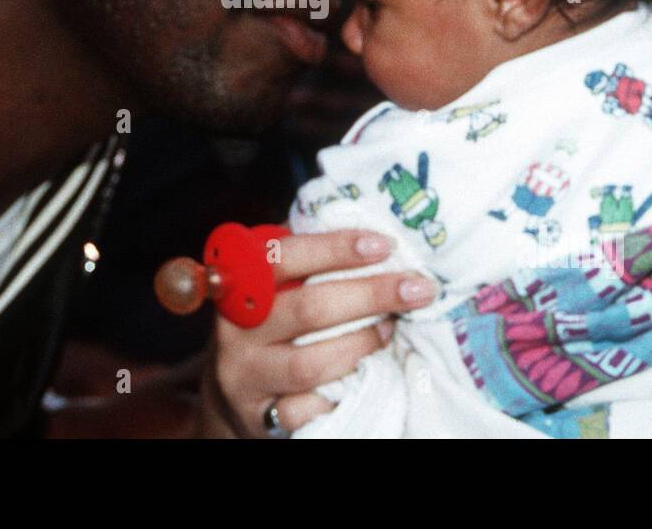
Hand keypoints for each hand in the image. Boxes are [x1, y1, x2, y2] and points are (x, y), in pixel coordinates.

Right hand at [198, 229, 437, 437]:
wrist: (234, 395)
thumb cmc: (270, 326)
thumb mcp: (276, 288)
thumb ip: (307, 261)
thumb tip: (371, 233)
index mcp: (241, 286)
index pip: (283, 257)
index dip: (334, 248)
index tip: (383, 245)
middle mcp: (237, 331)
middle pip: (309, 309)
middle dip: (371, 295)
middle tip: (417, 289)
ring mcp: (247, 378)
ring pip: (312, 363)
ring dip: (363, 344)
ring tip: (391, 329)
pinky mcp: (261, 418)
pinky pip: (308, 409)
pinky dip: (342, 391)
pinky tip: (363, 376)